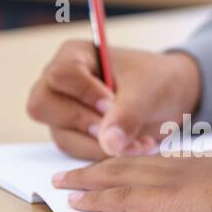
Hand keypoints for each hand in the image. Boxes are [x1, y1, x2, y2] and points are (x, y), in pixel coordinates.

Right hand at [26, 41, 201, 159]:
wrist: (168, 98)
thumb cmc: (153, 81)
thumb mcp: (145, 91)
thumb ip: (126, 114)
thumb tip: (109, 143)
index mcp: (73, 56)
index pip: (60, 75)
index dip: (84, 93)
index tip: (111, 104)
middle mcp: (59, 84)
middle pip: (43, 106)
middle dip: (83, 122)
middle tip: (115, 127)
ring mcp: (62, 112)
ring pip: (62, 136)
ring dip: (100, 146)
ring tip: (139, 143)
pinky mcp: (72, 135)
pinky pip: (76, 152)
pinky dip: (104, 155)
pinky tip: (133, 148)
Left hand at [52, 154, 211, 211]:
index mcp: (189, 164)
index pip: (145, 164)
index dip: (119, 166)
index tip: (102, 169)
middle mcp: (172, 166)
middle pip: (122, 166)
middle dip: (91, 170)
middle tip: (64, 175)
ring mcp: (166, 180)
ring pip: (113, 178)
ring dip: (84, 181)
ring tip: (60, 186)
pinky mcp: (163, 198)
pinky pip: (120, 198)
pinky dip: (96, 200)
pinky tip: (77, 204)